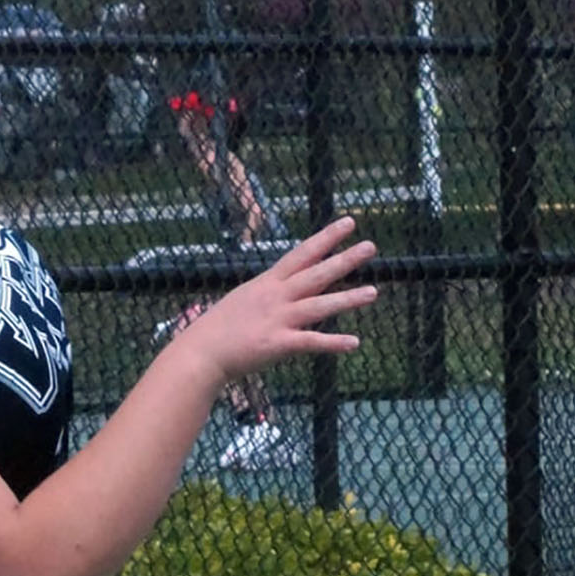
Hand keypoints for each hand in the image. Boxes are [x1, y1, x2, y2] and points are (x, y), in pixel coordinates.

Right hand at [168, 216, 377, 382]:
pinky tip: (354, 342)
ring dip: (347, 299)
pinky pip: (310, 342)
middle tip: (371, 246)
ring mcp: (278, 319)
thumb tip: (284, 288)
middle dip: (344, 259)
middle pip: (316, 274)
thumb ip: (267, 293)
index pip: (302, 254)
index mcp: (267, 283)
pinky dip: (333, 343)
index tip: (348, 223)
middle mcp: (276, 296)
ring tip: (373, 292)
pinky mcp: (278, 344)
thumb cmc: (219, 328)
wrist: (201, 352)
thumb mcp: (244, 299)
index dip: (326, 238)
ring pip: (319, 306)